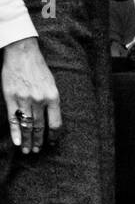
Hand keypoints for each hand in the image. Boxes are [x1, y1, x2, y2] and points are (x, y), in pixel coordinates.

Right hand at [2, 37, 60, 153]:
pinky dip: (16, 132)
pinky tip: (18, 142)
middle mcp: (39, 100)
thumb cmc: (38, 68)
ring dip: (28, 140)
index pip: (56, 124)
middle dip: (39, 141)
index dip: (54, 136)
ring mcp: (24, 99)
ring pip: (27, 125)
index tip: (52, 143)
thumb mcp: (52, 84)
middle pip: (40, 127)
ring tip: (28, 150)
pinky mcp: (10, 97)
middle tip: (38, 150)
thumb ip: (52, 101)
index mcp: (53, 97)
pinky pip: (13, 119)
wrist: (21, 53)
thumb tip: (51, 118)